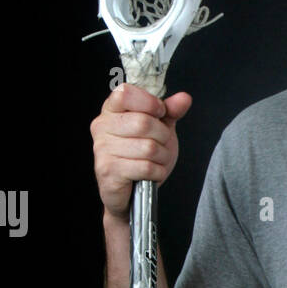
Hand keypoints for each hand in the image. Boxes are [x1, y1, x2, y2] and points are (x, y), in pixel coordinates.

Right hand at [92, 82, 191, 218]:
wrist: (131, 194)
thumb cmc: (142, 157)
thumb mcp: (160, 129)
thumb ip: (170, 112)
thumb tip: (184, 98)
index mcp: (111, 111)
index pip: (126, 93)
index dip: (150, 103)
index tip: (160, 113)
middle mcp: (102, 127)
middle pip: (143, 122)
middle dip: (163, 136)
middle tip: (162, 145)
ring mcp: (103, 150)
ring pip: (148, 147)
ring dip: (162, 157)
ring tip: (156, 161)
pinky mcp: (108, 171)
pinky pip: (146, 167)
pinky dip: (157, 172)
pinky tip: (152, 174)